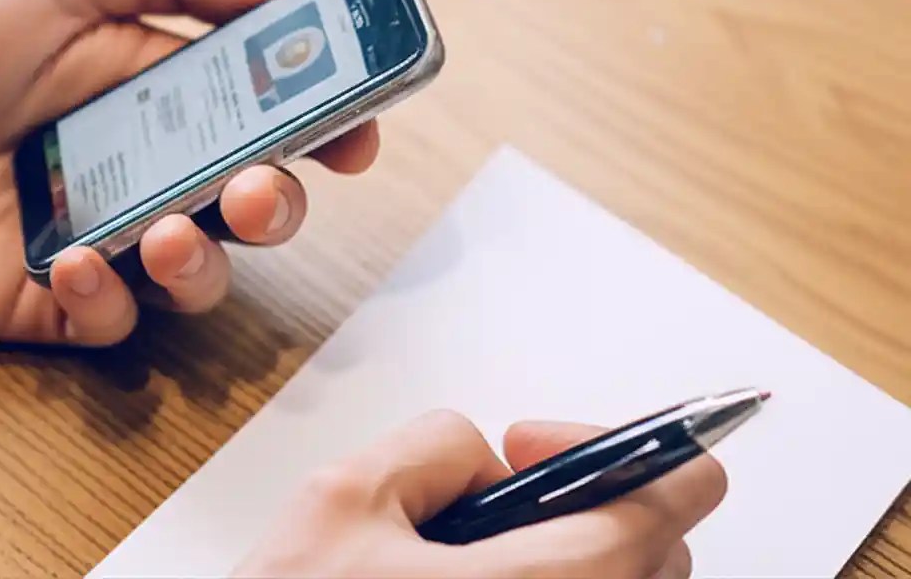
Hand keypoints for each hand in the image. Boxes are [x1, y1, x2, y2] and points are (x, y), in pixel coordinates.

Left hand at [0, 0, 379, 343]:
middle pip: (254, 204)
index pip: (271, 116)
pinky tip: (67, 259)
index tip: (358, 133)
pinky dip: (108, 299)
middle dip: (279, 204)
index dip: (326, 127)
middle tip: (258, 189)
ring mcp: (106, 241)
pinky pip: (115, 321)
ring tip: (168, 232)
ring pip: (200, 275)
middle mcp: (146, 171)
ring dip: (205, 260)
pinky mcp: (55, 301)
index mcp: (159, 94)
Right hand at [236, 411, 726, 578]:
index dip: (654, 459)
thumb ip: (435, 446)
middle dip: (598, 503)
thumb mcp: (341, 500)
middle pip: (659, 560)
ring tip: (480, 546)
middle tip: (515, 484)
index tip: (616, 444)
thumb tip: (486, 461)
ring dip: (576, 555)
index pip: (664, 512)